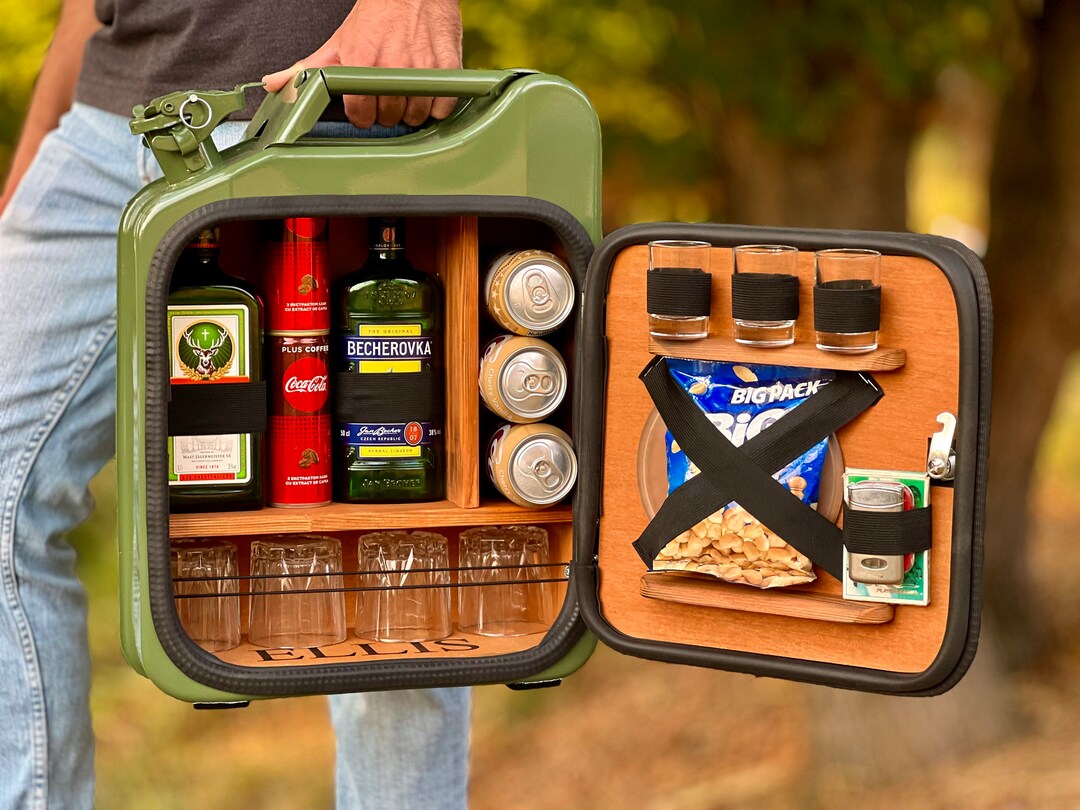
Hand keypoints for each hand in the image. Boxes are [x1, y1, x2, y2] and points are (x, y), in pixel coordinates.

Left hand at [262, 0, 461, 128]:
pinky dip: (438, 106)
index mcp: (362, 63)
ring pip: (416, 116)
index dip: (363, 114)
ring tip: (408, 95)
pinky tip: (428, 92)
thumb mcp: (338, 41)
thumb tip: (273, 85)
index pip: (361, 114)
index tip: (367, 107)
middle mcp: (392, 68)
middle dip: (388, 112)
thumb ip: (307, 68)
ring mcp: (422, 70)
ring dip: (413, 111)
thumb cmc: (377, 16)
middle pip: (389, 118)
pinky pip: (442, 107)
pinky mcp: (447, 69)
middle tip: (388, 98)